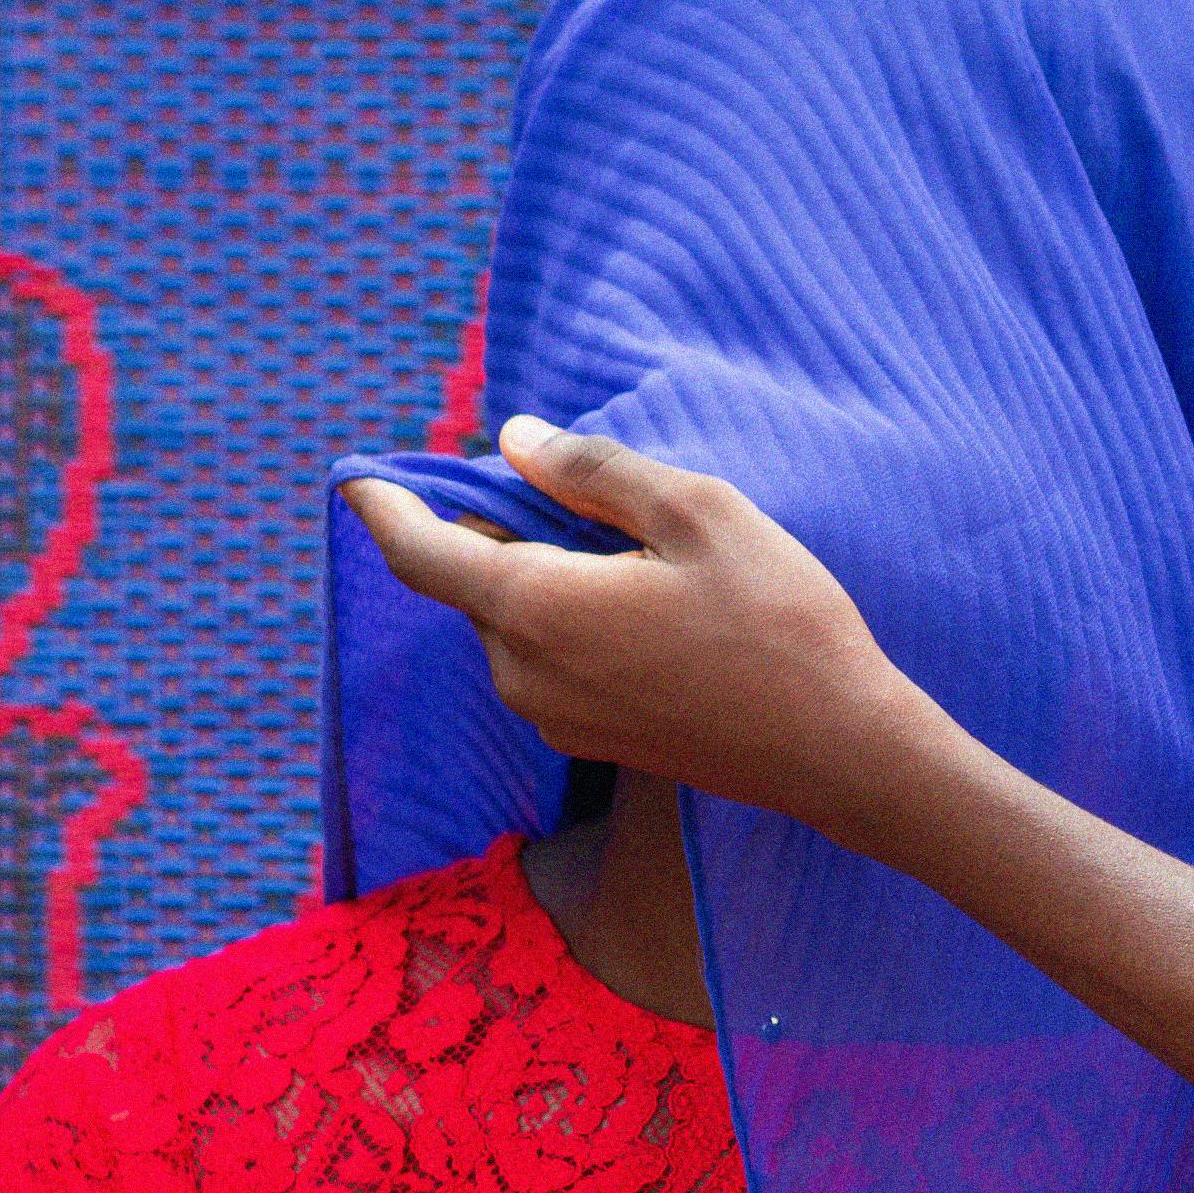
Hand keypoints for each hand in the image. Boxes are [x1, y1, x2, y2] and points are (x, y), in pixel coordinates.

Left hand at [346, 423, 916, 834]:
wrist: (837, 750)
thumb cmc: (777, 622)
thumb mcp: (696, 512)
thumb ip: (593, 470)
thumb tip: (517, 442)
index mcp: (534, 607)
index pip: (418, 550)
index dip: (383, 505)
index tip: (356, 474)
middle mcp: (522, 671)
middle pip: (473, 579)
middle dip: (497, 527)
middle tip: (569, 489)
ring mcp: (553, 717)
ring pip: (513, 621)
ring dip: (541, 575)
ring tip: (633, 554)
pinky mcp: (589, 741)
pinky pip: (546, 661)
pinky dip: (567, 620)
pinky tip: (647, 608)